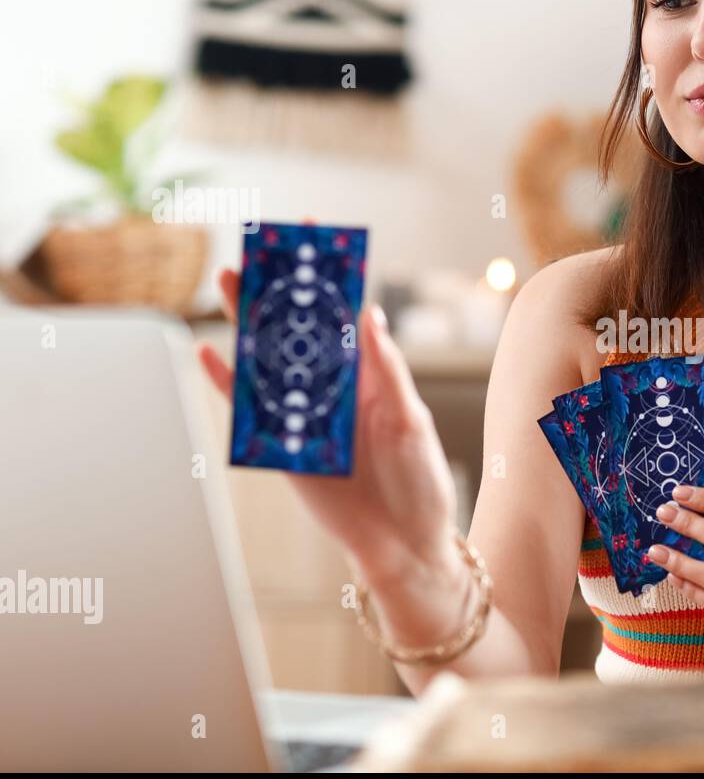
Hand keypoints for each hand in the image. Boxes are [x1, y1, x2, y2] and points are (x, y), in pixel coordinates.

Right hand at [196, 267, 460, 588]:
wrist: (402, 543)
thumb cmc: (419, 482)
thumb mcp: (411, 420)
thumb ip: (386, 370)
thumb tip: (368, 314)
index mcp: (369, 376)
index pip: (343, 313)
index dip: (328, 275)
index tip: (314, 235)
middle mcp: (334, 389)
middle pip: (298, 328)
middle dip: (278, 288)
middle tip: (256, 246)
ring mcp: (306, 415)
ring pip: (269, 359)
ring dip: (249, 322)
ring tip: (229, 281)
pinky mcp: (284, 447)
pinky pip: (250, 411)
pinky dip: (229, 385)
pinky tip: (209, 354)